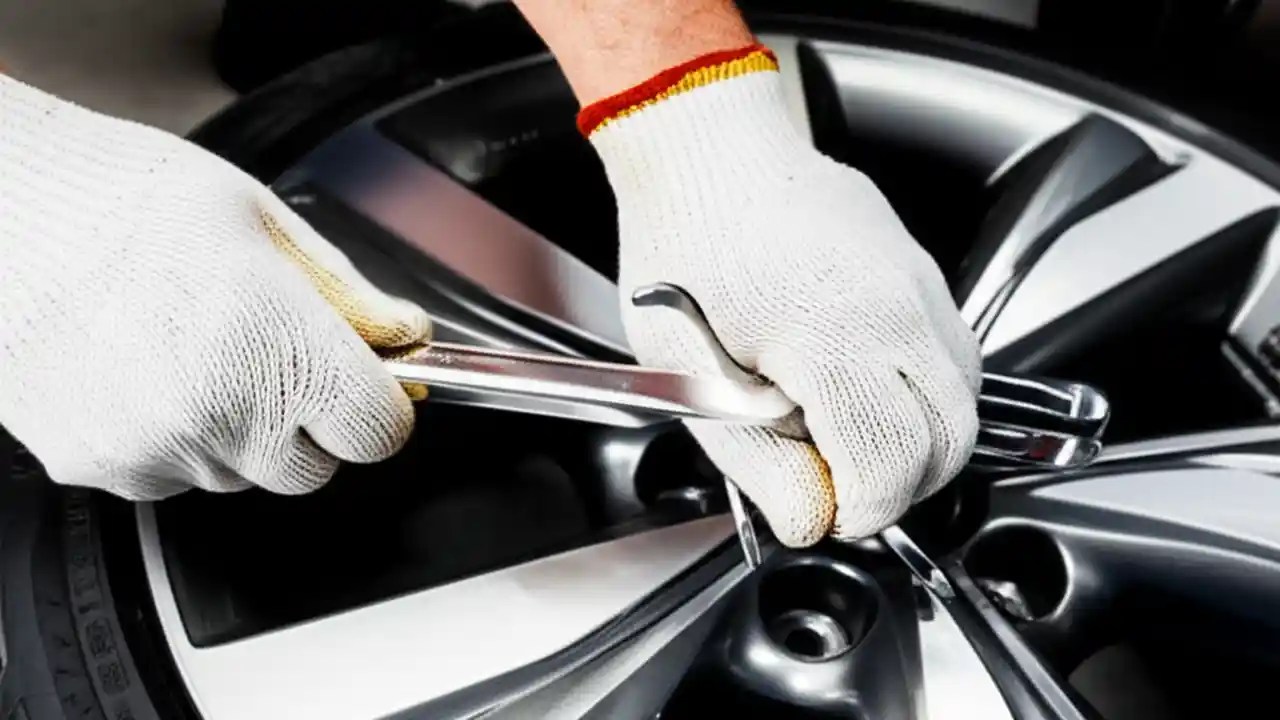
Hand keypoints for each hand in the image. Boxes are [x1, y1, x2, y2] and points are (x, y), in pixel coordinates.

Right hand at [0, 76, 429, 499]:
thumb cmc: (116, 195)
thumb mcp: (262, 220)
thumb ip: (347, 294)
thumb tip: (403, 336)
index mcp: (272, 346)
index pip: (379, 433)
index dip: (381, 403)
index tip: (369, 381)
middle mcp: (216, 414)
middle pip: (313, 468)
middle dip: (310, 420)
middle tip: (272, 351)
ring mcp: (152, 451)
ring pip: (242, 475)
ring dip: (241, 430)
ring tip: (194, 346)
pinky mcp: (98, 469)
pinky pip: (174, 478)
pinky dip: (178, 440)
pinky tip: (149, 371)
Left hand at [585, 48, 981, 545]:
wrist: (709, 149)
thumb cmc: (685, 241)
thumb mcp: (688, 370)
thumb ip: (756, 457)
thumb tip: (808, 515)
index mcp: (835, 332)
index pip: (891, 463)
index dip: (860, 511)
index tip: (826, 514)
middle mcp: (898, 305)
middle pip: (952, 439)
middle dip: (902, 485)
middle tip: (839, 487)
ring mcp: (920, 283)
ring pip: (964, 399)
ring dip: (920, 441)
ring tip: (846, 436)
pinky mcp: (923, 271)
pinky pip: (954, 355)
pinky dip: (924, 395)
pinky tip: (861, 388)